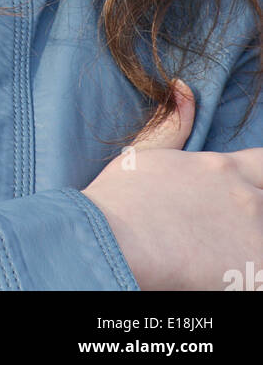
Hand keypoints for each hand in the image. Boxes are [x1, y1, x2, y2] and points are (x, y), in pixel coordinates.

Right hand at [81, 80, 262, 289]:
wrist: (115, 240)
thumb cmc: (121, 199)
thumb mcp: (145, 153)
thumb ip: (173, 124)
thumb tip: (183, 87)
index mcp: (222, 167)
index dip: (259, 177)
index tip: (249, 189)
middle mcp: (244, 194)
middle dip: (251, 214)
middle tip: (229, 231)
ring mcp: (253, 233)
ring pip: (262, 240)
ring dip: (249, 248)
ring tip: (219, 259)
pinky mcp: (254, 268)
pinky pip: (260, 271)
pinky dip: (247, 274)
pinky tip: (221, 277)